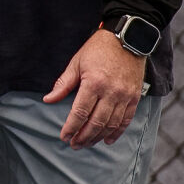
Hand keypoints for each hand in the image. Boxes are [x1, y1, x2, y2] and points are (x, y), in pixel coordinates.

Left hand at [43, 28, 147, 147]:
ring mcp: (125, 96)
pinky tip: (107, 139)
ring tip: (86, 144)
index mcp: (93, 83)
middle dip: (83, 137)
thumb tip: (48, 99)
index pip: (80, 113)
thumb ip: (63, 84)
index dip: (71, 127)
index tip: (64, 137)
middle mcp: (111, 92)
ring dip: (97, 137)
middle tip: (74, 145)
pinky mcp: (134, 97)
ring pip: (111, 124)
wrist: (128, 38)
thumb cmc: (98, 49)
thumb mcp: (76, 63)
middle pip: (96, 122)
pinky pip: (126, 119)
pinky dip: (116, 132)